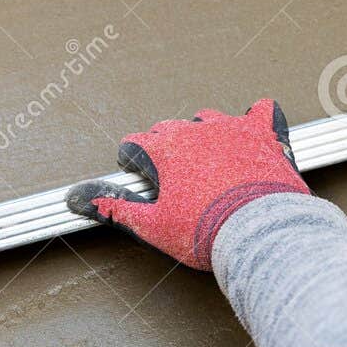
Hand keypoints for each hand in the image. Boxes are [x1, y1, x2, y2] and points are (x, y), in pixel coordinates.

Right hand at [66, 98, 310, 269]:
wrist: (259, 233)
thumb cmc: (208, 231)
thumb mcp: (153, 226)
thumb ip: (117, 208)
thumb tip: (83, 200)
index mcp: (166, 150)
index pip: (136, 144)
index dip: (133, 161)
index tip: (138, 176)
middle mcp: (196, 131)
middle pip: (169, 130)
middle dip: (166, 149)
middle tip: (173, 180)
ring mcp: (232, 129)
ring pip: (208, 120)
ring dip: (203, 135)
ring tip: (208, 163)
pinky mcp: (263, 135)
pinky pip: (260, 112)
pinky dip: (255, 121)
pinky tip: (253, 131)